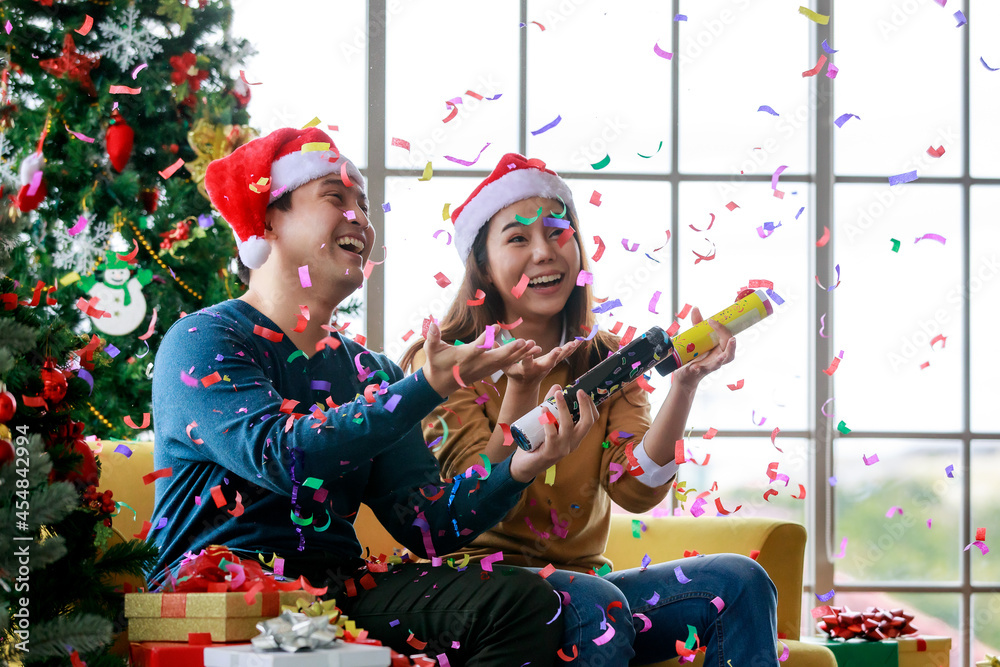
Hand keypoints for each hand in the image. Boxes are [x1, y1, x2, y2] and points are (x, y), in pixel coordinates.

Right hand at [421, 321, 538, 397]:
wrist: (440, 383)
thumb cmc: (436, 362)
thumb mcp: (431, 349)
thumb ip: (432, 337)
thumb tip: (431, 323)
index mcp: (464, 357)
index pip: (477, 348)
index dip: (487, 338)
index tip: (496, 327)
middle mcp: (477, 364)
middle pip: (496, 357)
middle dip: (510, 350)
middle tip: (524, 341)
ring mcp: (485, 369)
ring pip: (505, 361)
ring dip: (520, 354)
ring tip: (534, 345)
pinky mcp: (489, 370)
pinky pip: (507, 364)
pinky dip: (519, 358)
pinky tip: (532, 350)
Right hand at [503, 339, 580, 389]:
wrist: (524, 385)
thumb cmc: (512, 372)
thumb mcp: (503, 365)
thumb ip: (498, 353)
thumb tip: (489, 340)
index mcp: (525, 370)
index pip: (526, 363)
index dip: (528, 357)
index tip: (530, 350)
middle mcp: (538, 369)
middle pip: (546, 364)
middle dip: (553, 357)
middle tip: (559, 350)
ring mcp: (547, 367)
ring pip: (558, 359)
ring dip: (566, 351)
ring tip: (574, 343)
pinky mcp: (553, 363)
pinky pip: (563, 356)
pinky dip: (571, 349)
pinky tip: (579, 341)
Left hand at [509, 386, 597, 482]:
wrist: (524, 465)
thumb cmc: (537, 442)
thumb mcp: (546, 422)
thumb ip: (551, 405)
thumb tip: (557, 386)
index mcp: (576, 436)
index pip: (592, 420)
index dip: (590, 405)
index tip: (582, 392)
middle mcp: (573, 443)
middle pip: (587, 423)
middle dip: (585, 405)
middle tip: (578, 391)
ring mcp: (562, 448)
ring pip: (569, 426)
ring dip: (564, 408)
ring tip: (557, 394)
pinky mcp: (550, 452)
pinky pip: (552, 434)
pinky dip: (548, 420)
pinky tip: (543, 409)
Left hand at [673, 307, 736, 389]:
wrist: (685, 372)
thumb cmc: (695, 355)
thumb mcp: (696, 337)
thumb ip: (697, 324)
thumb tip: (696, 308)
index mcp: (719, 347)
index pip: (727, 337)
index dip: (722, 328)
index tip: (711, 320)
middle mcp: (718, 357)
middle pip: (730, 352)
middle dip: (732, 345)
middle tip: (732, 339)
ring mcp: (710, 365)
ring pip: (721, 363)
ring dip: (723, 358)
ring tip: (722, 356)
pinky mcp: (700, 371)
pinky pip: (702, 370)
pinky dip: (699, 369)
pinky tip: (695, 367)